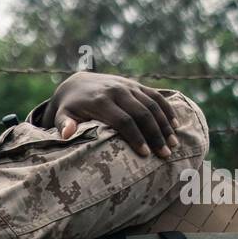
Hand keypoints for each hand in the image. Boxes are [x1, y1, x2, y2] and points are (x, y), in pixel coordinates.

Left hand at [47, 72, 179, 157]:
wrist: (76, 84)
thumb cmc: (69, 108)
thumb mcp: (61, 115)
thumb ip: (63, 125)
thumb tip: (67, 134)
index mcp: (100, 101)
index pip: (123, 120)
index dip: (135, 137)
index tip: (145, 154)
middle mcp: (117, 91)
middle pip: (142, 113)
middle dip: (155, 135)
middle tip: (165, 155)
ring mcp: (128, 86)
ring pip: (152, 104)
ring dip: (165, 125)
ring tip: (174, 144)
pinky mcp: (136, 84)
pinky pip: (155, 96)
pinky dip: (167, 110)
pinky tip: (176, 125)